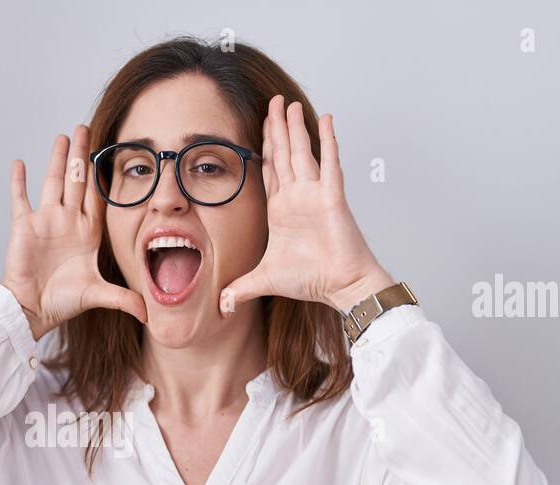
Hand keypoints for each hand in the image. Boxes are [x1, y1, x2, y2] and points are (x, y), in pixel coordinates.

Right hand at [1, 124, 147, 340]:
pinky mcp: (24, 226)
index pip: (97, 196)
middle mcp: (67, 221)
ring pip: (53, 182)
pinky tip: (19, 164)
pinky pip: (20, 198)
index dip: (101, 174)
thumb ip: (122, 298)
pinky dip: (19, 182)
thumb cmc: (63, 302)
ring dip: (58, 160)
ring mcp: (45, 220)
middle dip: (81, 154)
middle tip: (86, 128)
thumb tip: (149, 313)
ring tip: (62, 137)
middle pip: (76, 180)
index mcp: (87, 232)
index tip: (107, 152)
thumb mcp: (97, 295)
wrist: (33, 309)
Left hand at [221, 95, 393, 314]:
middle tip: (272, 102)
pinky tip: (324, 120)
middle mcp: (297, 197)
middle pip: (283, 154)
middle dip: (276, 128)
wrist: (339, 286)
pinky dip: (327, 141)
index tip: (258, 127)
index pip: (269, 171)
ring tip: (288, 103)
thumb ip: (240, 289)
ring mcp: (315, 194)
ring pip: (301, 152)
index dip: (263, 148)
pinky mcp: (332, 197)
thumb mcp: (263, 280)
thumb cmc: (310, 279)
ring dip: (294, 127)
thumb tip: (220, 307)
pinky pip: (329, 163)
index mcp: (281, 209)